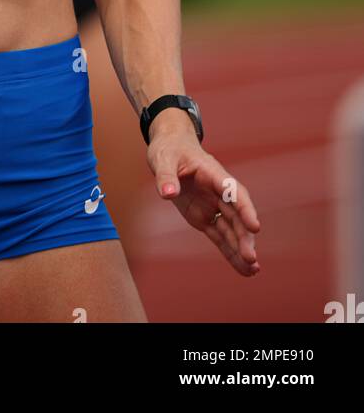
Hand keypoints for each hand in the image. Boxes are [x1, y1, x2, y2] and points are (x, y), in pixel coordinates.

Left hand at [147, 120, 260, 276]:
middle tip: (251, 258)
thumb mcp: (163, 158)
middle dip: (244, 237)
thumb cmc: (169, 149)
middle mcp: (218, 192)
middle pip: (236, 216)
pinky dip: (230, 252)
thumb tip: (167, 193)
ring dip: (241, 249)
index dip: (245, 209)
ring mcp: (213, 206)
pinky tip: (243, 269)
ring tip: (253, 271)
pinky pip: (220, 236)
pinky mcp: (204, 217)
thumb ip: (165, 176)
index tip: (255, 226)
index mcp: (213, 173)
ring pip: (231, 229)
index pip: (234, 192)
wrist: (169, 148)